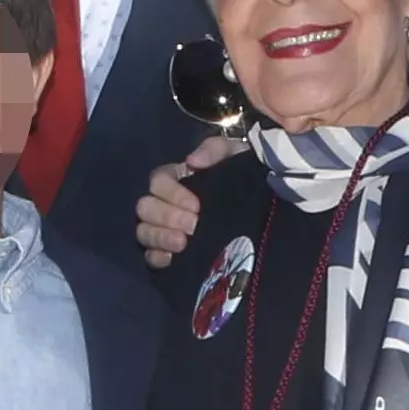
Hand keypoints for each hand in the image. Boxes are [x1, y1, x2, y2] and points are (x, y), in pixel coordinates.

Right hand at [136, 134, 234, 267]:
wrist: (265, 206)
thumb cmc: (244, 177)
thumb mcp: (235, 155)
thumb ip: (214, 149)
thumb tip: (192, 161)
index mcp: (176, 179)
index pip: (157, 181)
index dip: (171, 193)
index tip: (196, 205)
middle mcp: (164, 204)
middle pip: (145, 208)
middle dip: (166, 216)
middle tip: (192, 225)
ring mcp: (164, 230)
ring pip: (144, 232)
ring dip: (160, 237)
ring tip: (183, 243)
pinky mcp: (169, 254)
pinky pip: (150, 257)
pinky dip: (157, 258)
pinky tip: (172, 260)